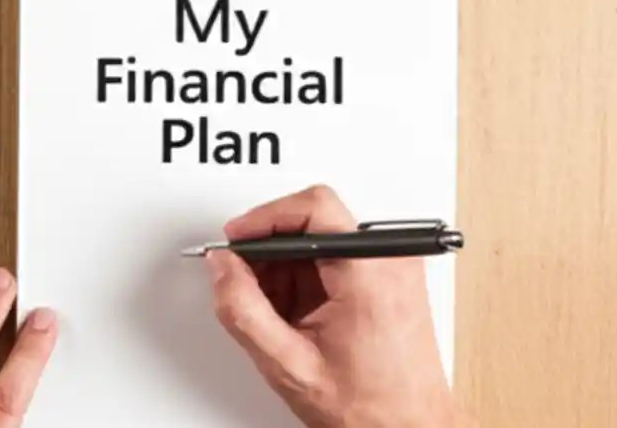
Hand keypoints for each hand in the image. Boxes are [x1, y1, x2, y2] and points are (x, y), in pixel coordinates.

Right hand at [206, 185, 467, 427]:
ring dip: (286, 265)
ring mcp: (394, 268)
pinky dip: (305, 276)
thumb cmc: (369, 407)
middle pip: (314, 219)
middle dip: (270, 247)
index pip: (314, 207)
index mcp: (369, 275)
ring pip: (321, 237)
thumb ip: (243, 310)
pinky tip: (296, 312)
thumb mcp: (288, 364)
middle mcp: (389, 261)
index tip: (238, 238)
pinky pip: (335, 257)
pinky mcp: (390, 277)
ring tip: (276, 310)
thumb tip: (223, 268)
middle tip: (246, 280)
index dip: (265, 217)